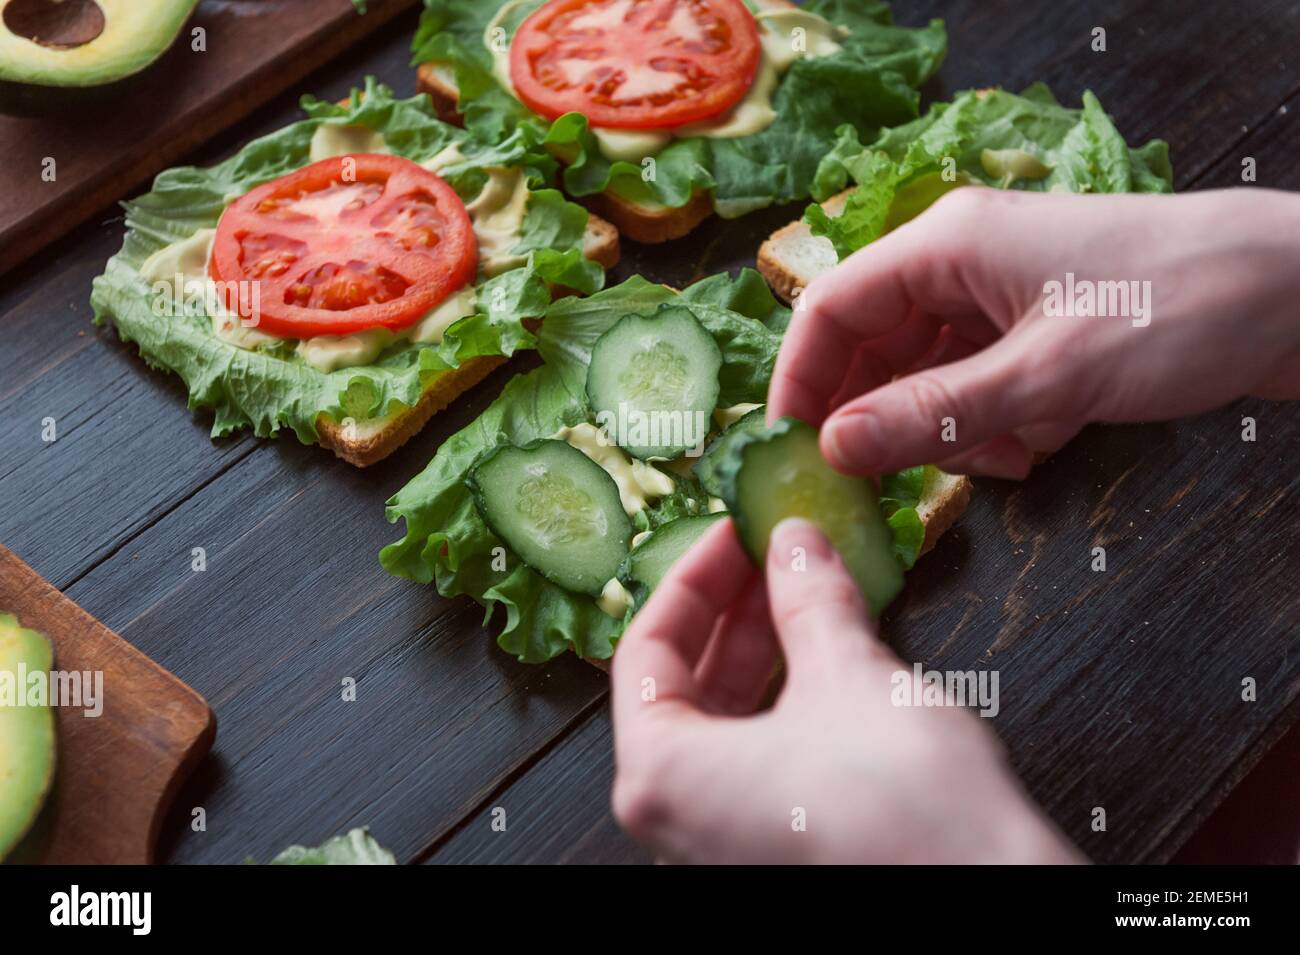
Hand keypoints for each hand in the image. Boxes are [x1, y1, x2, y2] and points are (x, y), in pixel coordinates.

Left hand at [609, 517, 1080, 863]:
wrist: (993, 902)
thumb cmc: (908, 816)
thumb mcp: (851, 677)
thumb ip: (809, 600)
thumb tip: (794, 545)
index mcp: (661, 776)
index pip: (646, 648)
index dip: (696, 578)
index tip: (733, 535)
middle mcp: (676, 819)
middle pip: (681, 687)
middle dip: (732, 614)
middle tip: (773, 558)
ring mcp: (721, 842)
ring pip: (721, 725)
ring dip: (762, 654)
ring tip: (804, 596)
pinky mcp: (771, 852)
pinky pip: (754, 762)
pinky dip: (782, 704)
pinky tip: (824, 660)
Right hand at [769, 188, 1299, 477]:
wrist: (1297, 296)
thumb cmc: (1176, 309)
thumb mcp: (1044, 377)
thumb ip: (932, 414)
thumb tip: (834, 448)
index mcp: (946, 244)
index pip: (832, 308)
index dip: (800, 380)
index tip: (790, 449)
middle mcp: (963, 263)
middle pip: (878, 348)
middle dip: (889, 416)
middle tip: (895, 476)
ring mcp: (1001, 295)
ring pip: (929, 375)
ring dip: (954, 427)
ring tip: (1009, 452)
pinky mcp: (1037, 327)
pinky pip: (979, 384)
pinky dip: (996, 422)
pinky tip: (1040, 440)